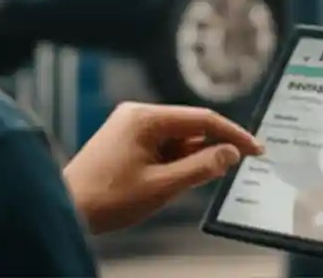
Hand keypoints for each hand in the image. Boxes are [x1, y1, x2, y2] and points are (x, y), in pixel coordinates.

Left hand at [62, 101, 262, 233]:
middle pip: (190, 127)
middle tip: (232, 169)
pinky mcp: (126, 139)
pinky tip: (171, 182)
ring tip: (177, 187)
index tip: (256, 149)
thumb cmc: (107, 198)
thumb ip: (200, 168)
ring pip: (177, 139)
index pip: (202, 119)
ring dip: (190, 160)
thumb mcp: (161, 187)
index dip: (233, 135)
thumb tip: (230, 153)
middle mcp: (138, 114)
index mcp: (146, 118)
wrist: (66, 207)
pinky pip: (162, 146)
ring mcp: (130, 126)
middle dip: (210, 149)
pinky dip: (174, 162)